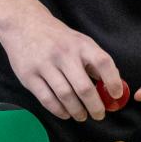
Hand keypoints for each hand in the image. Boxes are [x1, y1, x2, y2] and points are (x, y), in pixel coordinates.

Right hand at [0, 2, 122, 122]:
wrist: (23, 24)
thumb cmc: (58, 38)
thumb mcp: (80, 42)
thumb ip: (95, 62)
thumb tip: (112, 86)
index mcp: (81, 45)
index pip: (103, 62)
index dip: (113, 81)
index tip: (117, 96)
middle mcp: (64, 54)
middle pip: (84, 87)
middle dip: (95, 106)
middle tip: (99, 115)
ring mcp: (45, 65)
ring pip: (65, 95)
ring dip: (77, 111)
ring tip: (82, 116)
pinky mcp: (28, 75)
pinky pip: (47, 98)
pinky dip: (59, 110)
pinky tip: (65, 113)